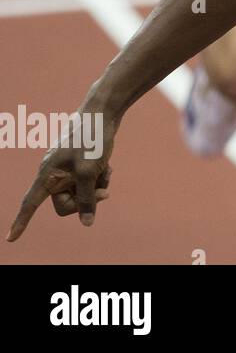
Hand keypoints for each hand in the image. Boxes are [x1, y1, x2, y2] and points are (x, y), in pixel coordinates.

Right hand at [8, 104, 117, 240]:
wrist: (103, 113)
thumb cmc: (91, 139)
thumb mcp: (90, 172)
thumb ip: (87, 198)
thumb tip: (87, 223)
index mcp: (47, 175)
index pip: (30, 204)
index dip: (21, 222)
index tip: (10, 239)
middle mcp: (54, 174)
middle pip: (66, 204)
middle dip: (86, 200)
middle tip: (104, 191)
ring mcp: (67, 170)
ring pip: (81, 193)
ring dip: (97, 186)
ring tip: (106, 170)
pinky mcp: (80, 165)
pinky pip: (88, 182)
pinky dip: (100, 177)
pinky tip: (109, 166)